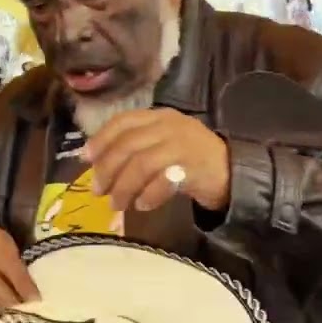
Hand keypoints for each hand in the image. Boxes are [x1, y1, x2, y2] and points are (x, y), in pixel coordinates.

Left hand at [85, 108, 231, 212]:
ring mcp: (184, 146)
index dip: (101, 140)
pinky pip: (163, 181)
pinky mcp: (195, 168)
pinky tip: (143, 205)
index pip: (123, 121)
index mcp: (161, 117)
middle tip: (98, 191)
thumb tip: (97, 165)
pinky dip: (149, 195)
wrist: (235, 172)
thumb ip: (137, 148)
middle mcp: (171, 127)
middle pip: (128, 145)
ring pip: (142, 164)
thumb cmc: (193, 160)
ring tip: (118, 204)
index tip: (86, 159)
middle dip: (108, 169)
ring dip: (124, 186)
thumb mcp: (164, 144)